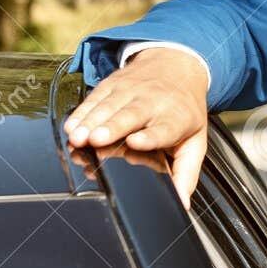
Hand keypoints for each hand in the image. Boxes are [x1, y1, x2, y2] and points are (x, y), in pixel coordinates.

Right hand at [65, 47, 211, 204]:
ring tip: (77, 138)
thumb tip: (182, 203)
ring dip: (91, 122)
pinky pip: (95, 98)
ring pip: (109, 107)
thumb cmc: (184, 110)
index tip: (136, 142)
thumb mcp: (195, 140)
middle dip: (113, 127)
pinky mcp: (113, 84)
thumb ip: (186, 172)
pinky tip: (71, 125)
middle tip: (96, 140)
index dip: (149, 136)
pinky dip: (82, 112)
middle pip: (131, 116)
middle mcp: (153, 103)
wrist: (176, 64)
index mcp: (175, 119)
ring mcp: (132, 91)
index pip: (163, 130)